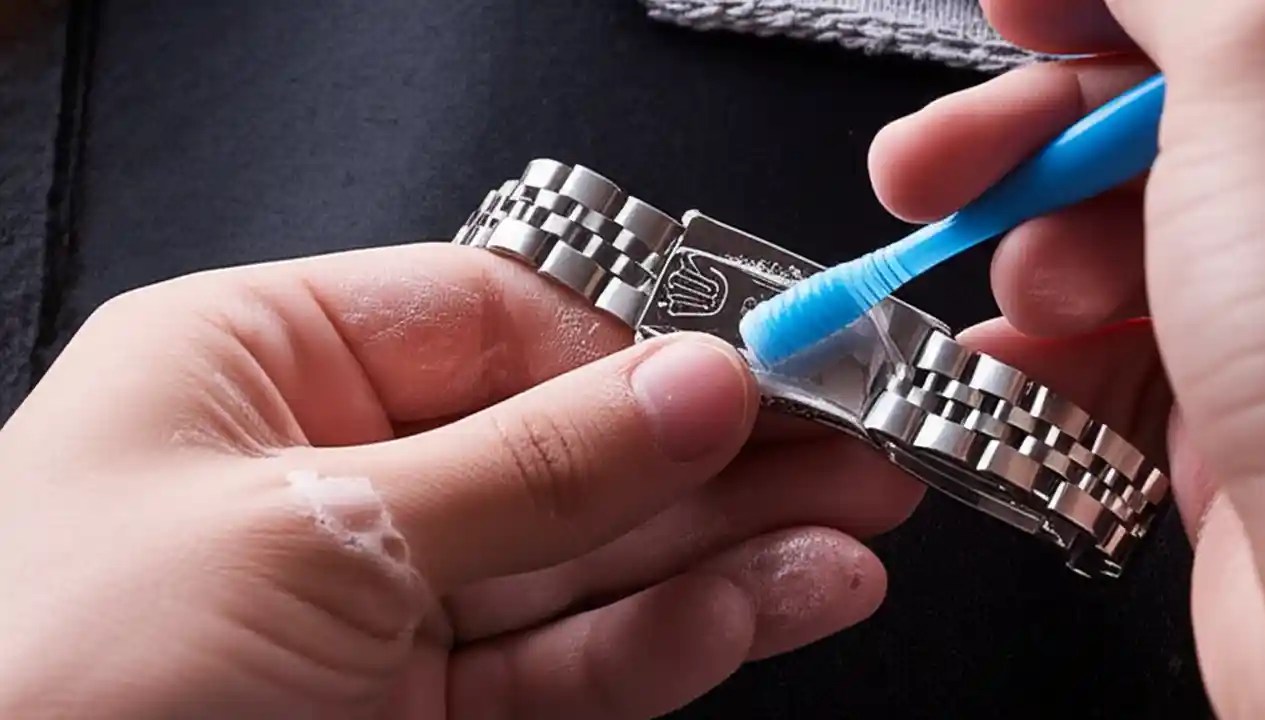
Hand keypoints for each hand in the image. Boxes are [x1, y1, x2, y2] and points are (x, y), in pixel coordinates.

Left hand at [0, 243, 921, 718]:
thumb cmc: (45, 683)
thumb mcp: (312, 532)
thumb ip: (527, 466)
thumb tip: (691, 386)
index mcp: (257, 366)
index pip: (494, 317)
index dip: (639, 334)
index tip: (766, 352)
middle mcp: (326, 474)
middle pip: (564, 441)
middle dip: (716, 446)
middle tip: (853, 435)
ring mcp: (379, 605)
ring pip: (587, 559)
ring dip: (729, 544)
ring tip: (856, 523)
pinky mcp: (417, 716)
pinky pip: (570, 659)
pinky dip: (681, 632)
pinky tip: (777, 597)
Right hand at [867, 0, 1264, 714]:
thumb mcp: (1257, 102)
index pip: (1217, 15)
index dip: (1098, 1)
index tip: (1012, 12)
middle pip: (1138, 117)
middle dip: (1016, 138)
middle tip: (928, 168)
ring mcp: (1262, 304)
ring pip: (1096, 235)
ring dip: (1025, 259)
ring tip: (1033, 299)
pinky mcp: (1212, 398)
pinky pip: (1089, 343)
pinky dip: (1027, 353)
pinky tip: (1004, 370)